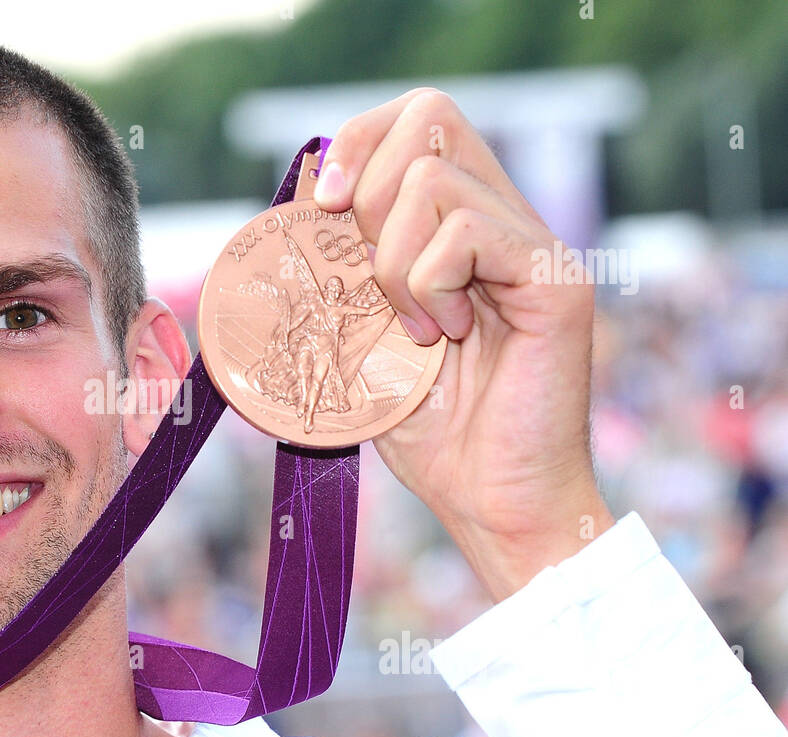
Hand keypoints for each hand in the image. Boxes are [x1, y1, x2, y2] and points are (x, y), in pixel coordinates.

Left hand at [314, 88, 614, 600]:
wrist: (491, 501)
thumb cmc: (431, 431)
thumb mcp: (360, 334)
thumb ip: (338, 263)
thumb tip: (300, 185)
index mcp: (461, 224)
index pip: (415, 118)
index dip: (357, 141)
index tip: (319, 207)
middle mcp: (504, 219)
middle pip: (428, 115)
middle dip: (365, 195)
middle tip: (370, 281)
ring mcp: (534, 244)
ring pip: (433, 180)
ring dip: (393, 262)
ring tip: (414, 329)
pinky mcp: (557, 279)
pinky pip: (468, 232)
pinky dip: (429, 285)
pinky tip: (445, 337)